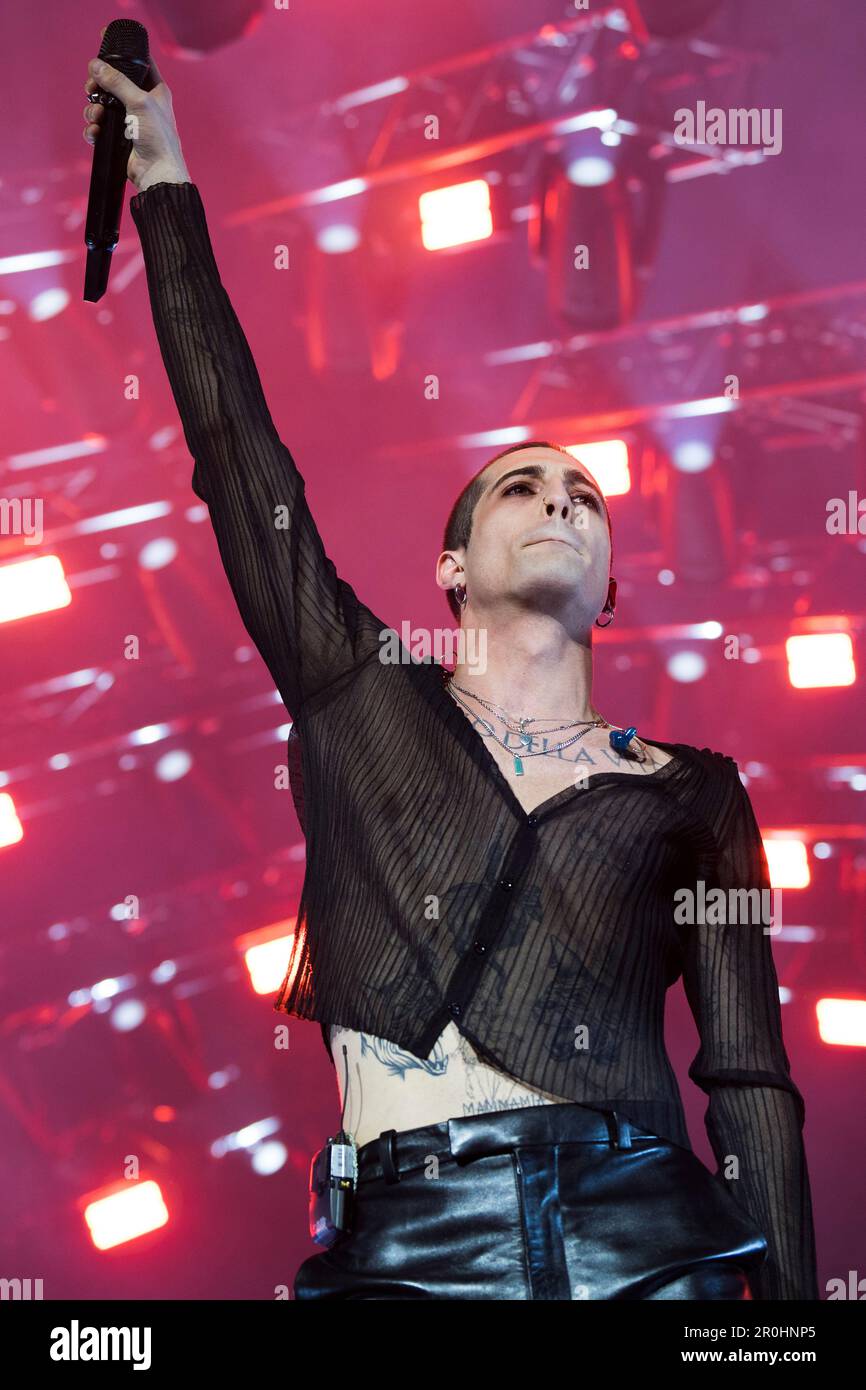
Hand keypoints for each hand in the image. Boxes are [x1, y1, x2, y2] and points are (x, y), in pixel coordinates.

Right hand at [83, 26, 190, 191]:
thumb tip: (95, 65)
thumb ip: (117, 81)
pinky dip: (94, 127)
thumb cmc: (157, 138)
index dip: (121, 51)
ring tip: (96, 116)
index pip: (138, 62)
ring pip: (102, 104)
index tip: (104, 42)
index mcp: (154, 90)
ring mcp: (129, 120)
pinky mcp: (118, 137)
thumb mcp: (139, 102)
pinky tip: (95, 132)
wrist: (157, 174)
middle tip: (92, 88)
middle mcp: (142, 102)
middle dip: (98, 85)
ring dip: (93, 108)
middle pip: (112, 82)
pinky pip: (99, 126)